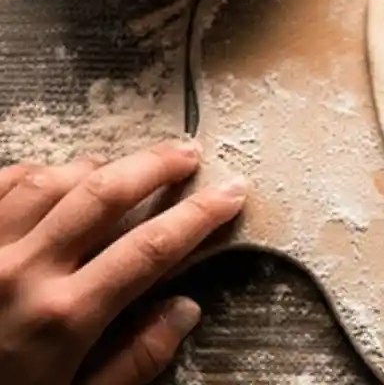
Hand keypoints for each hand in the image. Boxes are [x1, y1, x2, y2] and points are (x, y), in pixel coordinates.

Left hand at [0, 141, 246, 384]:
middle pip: (105, 193)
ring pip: (50, 179)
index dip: (199, 214)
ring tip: (122, 168)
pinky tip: (51, 180)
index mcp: (63, 317)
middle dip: (155, 165)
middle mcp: (21, 271)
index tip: (230, 192)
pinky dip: (32, 174)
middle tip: (187, 152)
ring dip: (95, 167)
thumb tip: (185, 310)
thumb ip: (132, 362)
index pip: (151, 248)